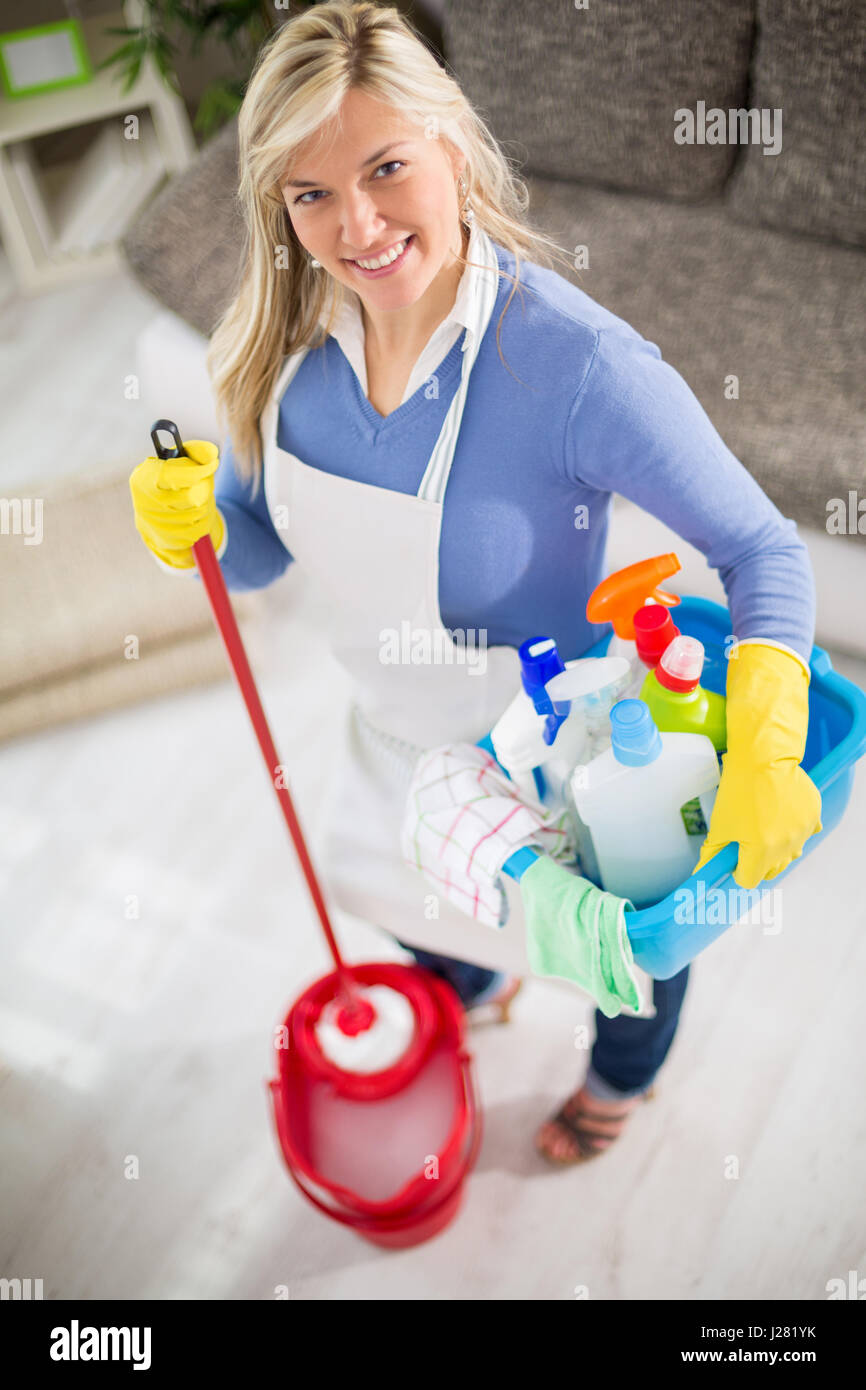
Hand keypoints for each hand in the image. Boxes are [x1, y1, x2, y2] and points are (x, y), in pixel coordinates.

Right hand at [129, 439, 224, 568]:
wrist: (158, 514)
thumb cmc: (172, 482)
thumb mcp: (180, 462)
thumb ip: (196, 452)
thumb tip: (212, 454)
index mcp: (142, 479)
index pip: (172, 474)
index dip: (196, 470)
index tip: (213, 464)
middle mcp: (144, 503)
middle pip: (191, 496)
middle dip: (204, 488)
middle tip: (205, 483)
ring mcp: (156, 525)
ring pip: (198, 513)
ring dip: (206, 504)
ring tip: (198, 498)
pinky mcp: (168, 541)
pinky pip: (198, 529)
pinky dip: (203, 520)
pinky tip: (195, 515)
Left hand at [693, 643, 821, 888]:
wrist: (763, 757)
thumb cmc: (738, 789)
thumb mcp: (720, 824)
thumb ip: (712, 854)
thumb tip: (702, 873)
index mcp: (762, 852)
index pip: (749, 880)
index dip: (737, 870)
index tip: (733, 857)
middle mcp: (788, 846)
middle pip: (771, 870)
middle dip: (757, 861)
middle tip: (746, 839)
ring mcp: (803, 831)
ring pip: (789, 853)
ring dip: (776, 846)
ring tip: (763, 822)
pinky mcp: (813, 816)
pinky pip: (804, 834)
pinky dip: (793, 829)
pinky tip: (780, 813)